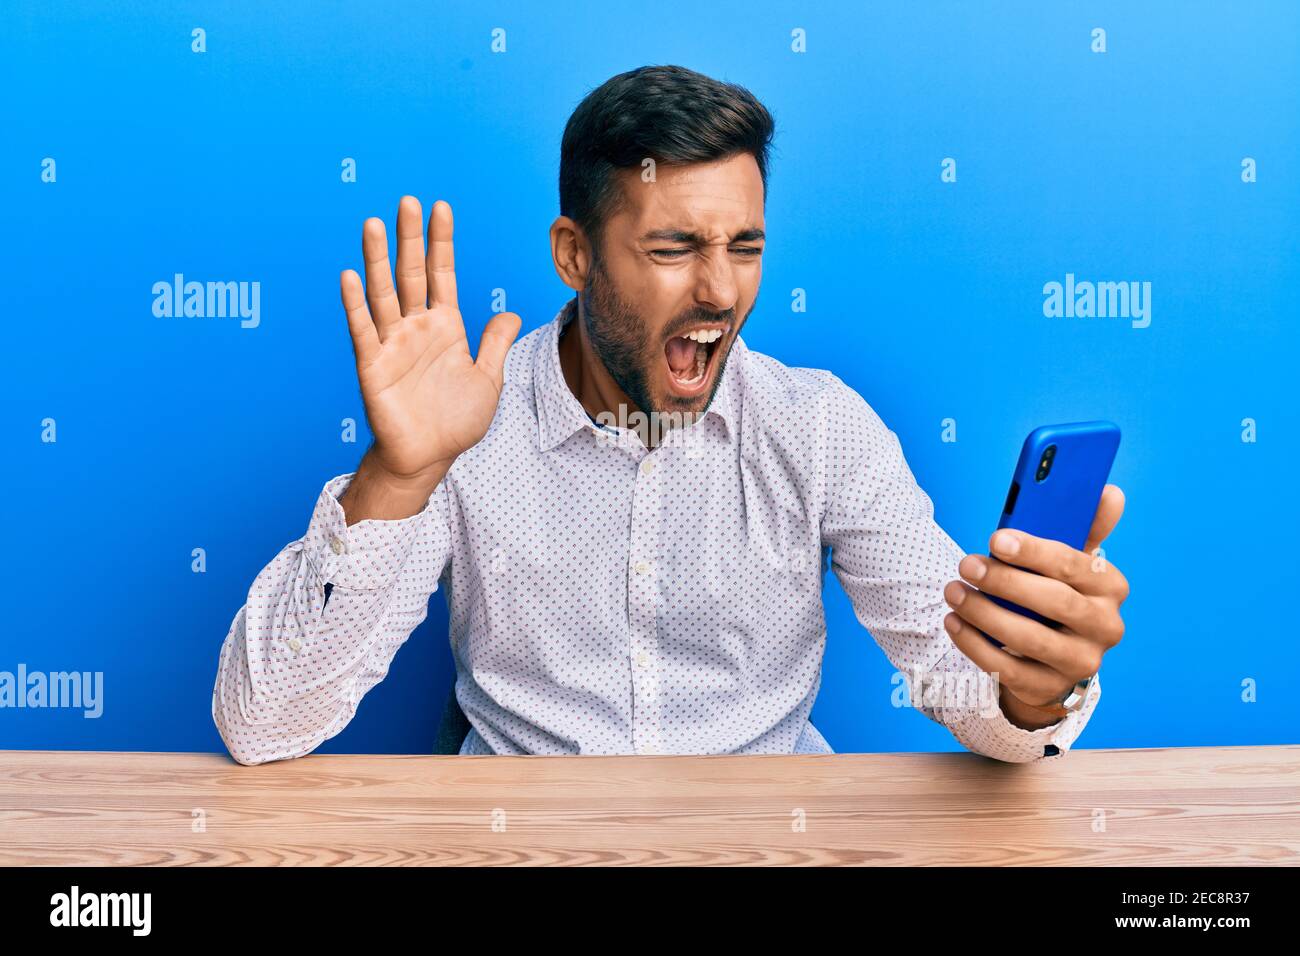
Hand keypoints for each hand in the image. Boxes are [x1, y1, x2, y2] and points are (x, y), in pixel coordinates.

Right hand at [341, 196, 521, 483]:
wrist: (428, 457)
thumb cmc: (455, 422)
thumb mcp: (488, 380)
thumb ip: (495, 345)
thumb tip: (511, 314)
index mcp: (445, 327)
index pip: (443, 274)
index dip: (442, 242)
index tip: (440, 208)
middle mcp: (416, 328)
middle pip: (412, 273)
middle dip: (410, 238)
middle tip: (407, 201)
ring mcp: (392, 343)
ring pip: (384, 293)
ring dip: (377, 259)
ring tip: (373, 224)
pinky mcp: (372, 364)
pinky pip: (363, 330)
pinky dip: (355, 304)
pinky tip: (350, 276)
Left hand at [941, 484, 1128, 726]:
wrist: (1054, 656)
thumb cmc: (1056, 592)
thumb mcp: (1069, 561)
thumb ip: (1084, 525)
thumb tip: (1109, 491)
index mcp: (1110, 586)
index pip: (1072, 565)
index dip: (1032, 551)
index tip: (995, 540)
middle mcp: (1105, 627)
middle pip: (1053, 602)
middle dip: (1003, 581)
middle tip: (965, 565)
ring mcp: (1080, 662)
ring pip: (1028, 637)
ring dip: (983, 612)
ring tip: (953, 592)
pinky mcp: (1049, 687)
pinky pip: (1007, 668)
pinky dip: (974, 644)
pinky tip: (953, 623)